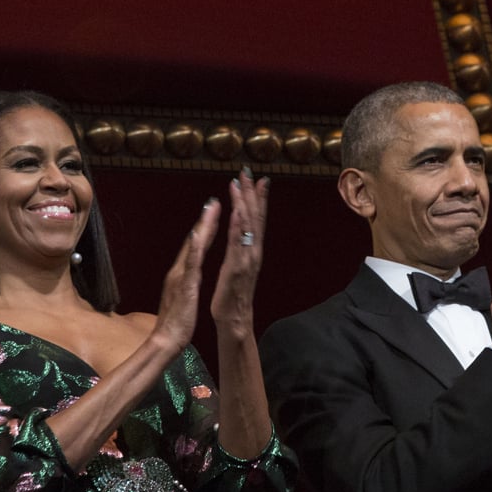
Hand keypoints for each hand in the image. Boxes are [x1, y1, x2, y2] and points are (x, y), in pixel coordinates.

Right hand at [153, 198, 220, 354]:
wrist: (165, 340)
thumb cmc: (176, 322)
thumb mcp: (184, 297)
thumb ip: (186, 282)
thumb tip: (188, 273)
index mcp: (183, 273)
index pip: (196, 246)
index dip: (206, 228)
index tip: (215, 211)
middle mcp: (180, 270)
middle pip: (194, 241)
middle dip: (205, 220)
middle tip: (215, 200)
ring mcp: (181, 277)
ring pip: (193, 247)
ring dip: (202, 226)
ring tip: (211, 208)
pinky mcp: (184, 287)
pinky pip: (190, 266)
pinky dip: (194, 250)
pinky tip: (198, 236)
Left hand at [211, 168, 268, 336]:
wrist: (234, 319)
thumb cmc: (233, 295)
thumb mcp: (238, 267)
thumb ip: (241, 249)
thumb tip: (242, 233)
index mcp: (252, 251)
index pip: (257, 220)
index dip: (258, 199)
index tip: (258, 179)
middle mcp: (253, 252)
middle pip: (255, 218)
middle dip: (252, 194)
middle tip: (248, 172)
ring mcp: (247, 260)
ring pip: (248, 227)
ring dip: (245, 203)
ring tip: (241, 183)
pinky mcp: (236, 269)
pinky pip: (238, 244)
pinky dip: (239, 226)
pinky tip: (237, 210)